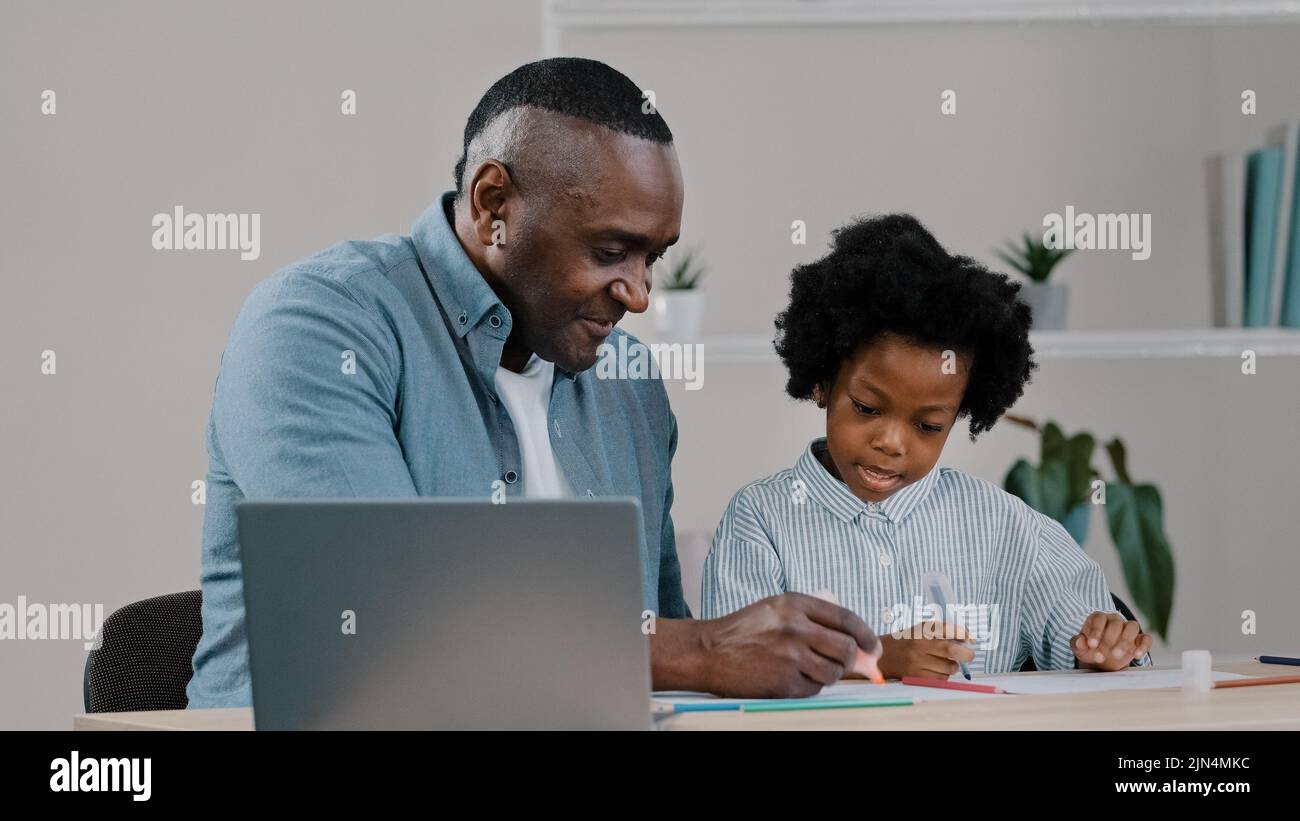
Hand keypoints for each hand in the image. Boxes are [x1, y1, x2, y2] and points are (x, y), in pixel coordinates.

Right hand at [695, 593, 880, 697]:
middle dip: (852, 659)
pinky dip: (809, 686)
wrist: (708, 652)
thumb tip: (855, 644)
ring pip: (833, 672)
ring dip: (829, 674)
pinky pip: (813, 689)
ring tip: (811, 669)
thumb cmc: (743, 631)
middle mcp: (795, 628)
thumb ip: (812, 618)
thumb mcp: (776, 609)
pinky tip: (791, 677)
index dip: (866, 635)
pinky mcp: (783, 682)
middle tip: (844, 663)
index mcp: (795, 604)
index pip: (846, 619)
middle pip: (846, 648)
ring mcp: (789, 656)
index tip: (873, 647)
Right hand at [877, 622, 975, 679]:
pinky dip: (943, 675)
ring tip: (946, 662)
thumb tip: (967, 641)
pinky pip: (940, 678)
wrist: (882, 656)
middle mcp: (919, 644)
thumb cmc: (906, 642)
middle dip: (966, 654)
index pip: (948, 629)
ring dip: (953, 666)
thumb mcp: (920, 631)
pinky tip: (936, 670)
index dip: (963, 633)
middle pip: (950, 650)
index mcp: (922, 629)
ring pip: (948, 667)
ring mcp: (917, 661)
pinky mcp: (916, 675)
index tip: (970, 638)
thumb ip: (942, 633)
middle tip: (969, 655)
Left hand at [1072, 611, 1152, 670]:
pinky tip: (1137, 655)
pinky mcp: (1140, 640)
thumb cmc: (1091, 650)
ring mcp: (1128, 629)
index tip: (1092, 645)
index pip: (1099, 619)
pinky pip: (1146, 638)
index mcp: (1098, 618)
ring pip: (1132, 627)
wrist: (1103, 660)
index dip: (1096, 631)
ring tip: (1116, 655)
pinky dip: (1144, 646)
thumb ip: (1077, 644)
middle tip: (1103, 655)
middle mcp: (1114, 620)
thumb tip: (1080, 642)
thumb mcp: (1081, 649)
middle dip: (1109, 639)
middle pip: (1115, 624)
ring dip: (1125, 641)